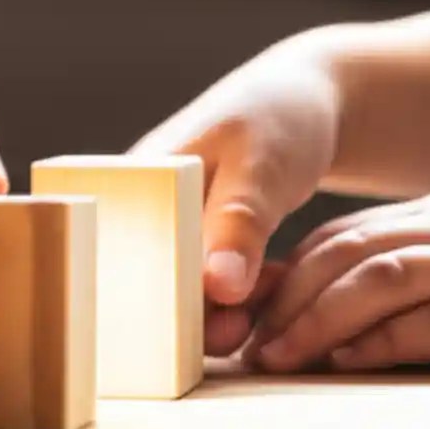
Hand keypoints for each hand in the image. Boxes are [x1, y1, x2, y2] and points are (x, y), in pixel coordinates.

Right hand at [129, 30, 339, 350]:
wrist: (311, 103)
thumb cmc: (278, 118)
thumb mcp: (261, 165)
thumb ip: (238, 224)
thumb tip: (218, 289)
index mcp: (129, 184)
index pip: (118, 258)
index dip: (148, 301)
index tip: (198, 322)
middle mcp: (138, 213)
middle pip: (143, 286)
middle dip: (192, 317)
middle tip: (241, 325)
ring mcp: (166, 233)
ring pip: (178, 295)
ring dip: (219, 313)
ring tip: (265, 297)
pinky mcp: (196, 249)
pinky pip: (205, 290)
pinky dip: (236, 301)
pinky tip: (269, 289)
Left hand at [251, 193, 429, 370]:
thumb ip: (405, 264)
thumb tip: (323, 305)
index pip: (338, 235)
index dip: (283, 274)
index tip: (241, 313)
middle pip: (346, 252)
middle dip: (285, 297)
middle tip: (244, 342)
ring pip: (381, 279)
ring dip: (318, 318)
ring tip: (278, 356)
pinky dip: (387, 339)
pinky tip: (350, 359)